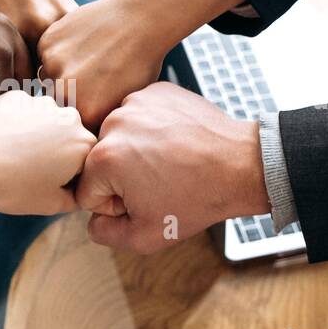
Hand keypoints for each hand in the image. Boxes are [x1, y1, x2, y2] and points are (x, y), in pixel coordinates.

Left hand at [0, 91, 95, 214]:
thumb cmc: (10, 187)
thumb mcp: (50, 205)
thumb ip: (76, 198)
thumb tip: (82, 193)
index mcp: (84, 144)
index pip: (90, 160)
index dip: (73, 174)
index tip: (53, 184)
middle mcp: (69, 117)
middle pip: (70, 136)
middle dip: (58, 151)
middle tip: (32, 171)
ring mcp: (41, 102)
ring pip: (47, 121)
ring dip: (38, 135)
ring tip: (13, 155)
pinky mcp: (16, 96)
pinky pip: (24, 112)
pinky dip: (17, 123)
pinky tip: (1, 140)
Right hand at [37, 0, 244, 129]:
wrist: (141, 18)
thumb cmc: (140, 62)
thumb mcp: (127, 102)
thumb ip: (103, 121)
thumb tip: (85, 137)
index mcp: (87, 113)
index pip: (74, 127)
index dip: (83, 118)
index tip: (95, 104)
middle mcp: (66, 91)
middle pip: (57, 105)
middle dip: (70, 98)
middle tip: (92, 80)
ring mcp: (54, 65)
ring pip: (48, 80)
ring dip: (61, 75)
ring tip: (88, 61)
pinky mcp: (47, 42)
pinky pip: (45, 56)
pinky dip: (58, 53)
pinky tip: (82, 44)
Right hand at [75, 82, 268, 253]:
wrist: (240, 165)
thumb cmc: (196, 199)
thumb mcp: (146, 236)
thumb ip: (105, 234)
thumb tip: (93, 220)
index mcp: (103, 159)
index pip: (87, 192)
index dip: (114, 205)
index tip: (143, 200)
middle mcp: (113, 123)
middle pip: (101, 162)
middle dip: (123, 177)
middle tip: (159, 182)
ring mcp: (135, 102)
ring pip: (120, 137)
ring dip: (136, 151)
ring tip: (169, 162)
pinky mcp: (155, 91)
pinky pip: (140, 117)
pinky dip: (153, 130)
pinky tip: (175, 143)